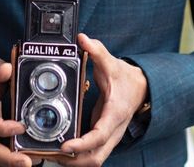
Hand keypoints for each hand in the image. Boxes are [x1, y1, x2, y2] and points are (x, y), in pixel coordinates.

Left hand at [58, 34, 147, 165]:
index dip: (82, 143)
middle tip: (53, 154)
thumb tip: (82, 38)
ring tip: (51, 155)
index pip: (100, 136)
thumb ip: (97, 50)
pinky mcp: (103, 137)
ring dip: (74, 162)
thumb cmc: (125, 78)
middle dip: (74, 161)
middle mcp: (114, 130)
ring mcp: (109, 137)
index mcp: (115, 113)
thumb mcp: (111, 62)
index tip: (65, 145)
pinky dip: (76, 156)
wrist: (141, 88)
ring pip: (94, 160)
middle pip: (96, 157)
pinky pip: (91, 153)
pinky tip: (60, 151)